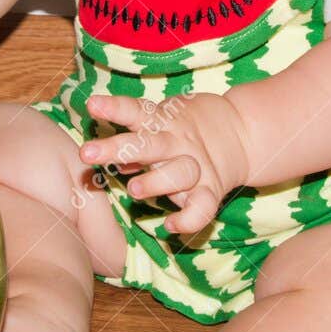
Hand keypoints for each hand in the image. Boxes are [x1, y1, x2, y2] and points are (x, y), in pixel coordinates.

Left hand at [78, 91, 253, 237]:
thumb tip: (97, 155)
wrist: (242, 132)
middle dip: (118, 149)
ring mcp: (196, 165)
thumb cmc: (186, 130)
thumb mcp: (160, 124)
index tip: (92, 105)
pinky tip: (171, 227)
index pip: (135, 110)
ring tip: (134, 191)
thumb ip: (132, 140)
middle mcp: (177, 143)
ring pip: (178, 172)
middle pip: (148, 144)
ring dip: (156, 181)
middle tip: (88, 154)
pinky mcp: (213, 188)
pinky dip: (189, 219)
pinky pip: (203, 207)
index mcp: (162, 122)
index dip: (114, 107)